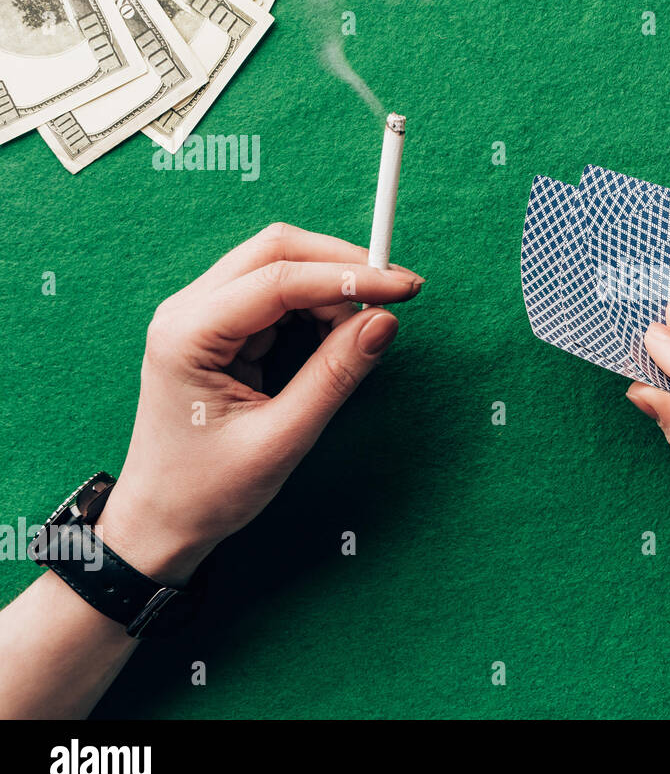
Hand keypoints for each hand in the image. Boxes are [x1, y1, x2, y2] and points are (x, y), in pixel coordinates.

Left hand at [96, 223, 423, 584]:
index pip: (278, 278)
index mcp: (187, 335)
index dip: (348, 276)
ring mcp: (202, 315)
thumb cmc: (207, 491)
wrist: (162, 522)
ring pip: (279, 266)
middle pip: (275, 251)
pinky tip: (339, 337)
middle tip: (399, 292)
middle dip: (341, 265)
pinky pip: (278, 295)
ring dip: (332, 287)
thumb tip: (385, 322)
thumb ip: (334, 376)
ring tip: (367, 330)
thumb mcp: (281, 439)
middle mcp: (188, 311)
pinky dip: (318, 307)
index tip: (404, 288)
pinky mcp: (222, 328)